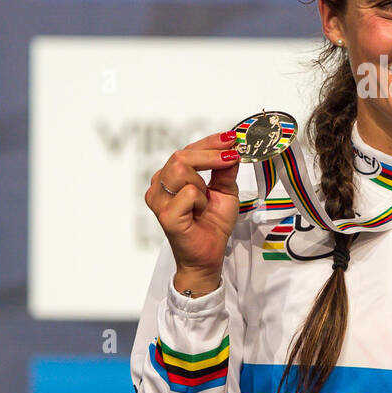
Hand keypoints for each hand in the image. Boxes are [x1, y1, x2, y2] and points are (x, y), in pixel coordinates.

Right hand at [145, 130, 241, 293]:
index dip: (210, 142)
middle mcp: (160, 185)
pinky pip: (188, 193)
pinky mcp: (165, 214)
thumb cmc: (212, 223)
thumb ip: (225, 169)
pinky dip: (201, 200)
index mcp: (171, 176)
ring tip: (206, 199)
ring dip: (203, 182)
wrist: (209, 254)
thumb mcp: (225, 190)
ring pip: (181, 170)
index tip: (231, 138)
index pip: (188, 151)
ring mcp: (159, 200)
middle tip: (231, 157)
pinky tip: (200, 212)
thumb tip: (232, 147)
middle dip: (211, 155)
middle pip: (181, 155)